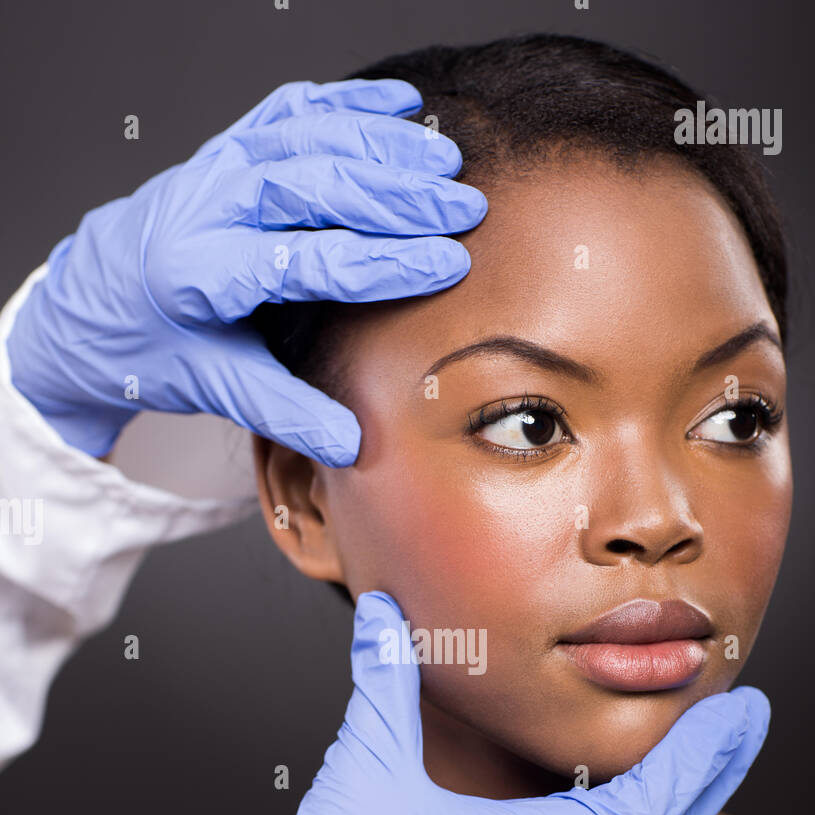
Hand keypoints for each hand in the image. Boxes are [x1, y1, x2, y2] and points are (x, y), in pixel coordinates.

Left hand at [6, 79, 485, 463]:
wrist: (86, 305)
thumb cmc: (151, 349)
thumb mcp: (210, 386)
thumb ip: (283, 412)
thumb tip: (353, 446)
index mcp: (198, 273)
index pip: (307, 261)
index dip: (384, 262)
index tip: (447, 264)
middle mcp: (204, 206)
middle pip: (312, 185)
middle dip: (397, 195)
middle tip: (464, 207)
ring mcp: (214, 167)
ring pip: (307, 137)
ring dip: (382, 144)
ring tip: (447, 161)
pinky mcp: (225, 148)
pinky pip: (291, 111)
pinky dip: (349, 104)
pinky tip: (401, 106)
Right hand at [185, 592, 769, 814]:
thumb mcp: (362, 779)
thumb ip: (384, 687)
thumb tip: (382, 614)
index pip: (652, 810)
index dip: (703, 758)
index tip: (741, 713)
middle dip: (708, 776)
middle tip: (738, 722)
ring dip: (670, 810)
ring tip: (690, 756)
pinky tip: (619, 814)